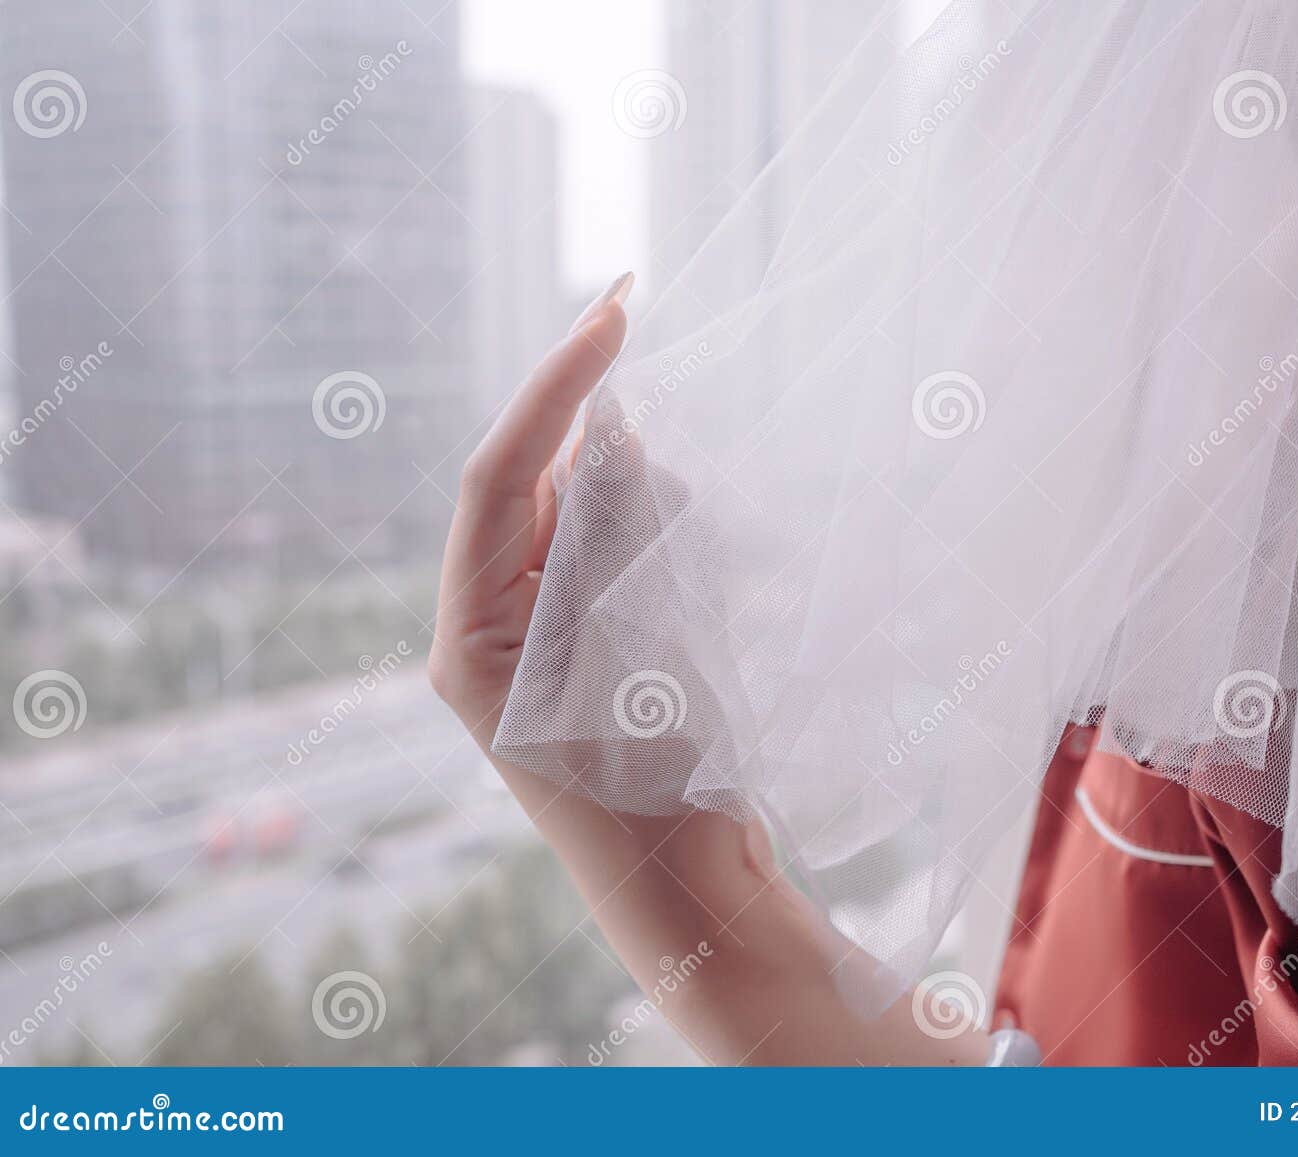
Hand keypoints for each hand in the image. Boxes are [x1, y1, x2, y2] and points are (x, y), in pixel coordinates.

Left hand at [427, 273, 990, 1065]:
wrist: (689, 890)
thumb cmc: (656, 787)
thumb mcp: (634, 649)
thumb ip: (615, 533)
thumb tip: (610, 432)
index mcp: (472, 635)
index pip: (500, 478)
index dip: (556, 389)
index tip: (615, 313)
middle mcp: (490, 627)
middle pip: (545, 493)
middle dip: (617, 467)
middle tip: (679, 494)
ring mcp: (538, 638)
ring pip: (589, 522)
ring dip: (649, 518)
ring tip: (690, 600)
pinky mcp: (587, 645)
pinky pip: (618, 561)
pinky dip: (662, 550)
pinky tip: (700, 595)